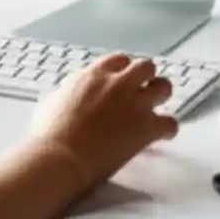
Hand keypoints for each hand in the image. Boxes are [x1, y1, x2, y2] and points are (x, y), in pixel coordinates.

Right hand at [27, 53, 178, 186]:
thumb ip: (67, 94)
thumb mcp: (50, 103)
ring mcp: (135, 104)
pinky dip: (168, 129)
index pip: (118, 60)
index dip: (122, 71)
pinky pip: (171, 122)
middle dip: (145, 78)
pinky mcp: (146, 126)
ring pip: (164, 86)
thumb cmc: (47, 136)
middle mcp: (118, 84)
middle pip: (145, 66)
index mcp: (93, 75)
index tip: (121, 80)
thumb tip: (67, 97)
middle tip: (141, 92)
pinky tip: (163, 135)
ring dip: (160, 96)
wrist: (59, 158)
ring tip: (155, 108)